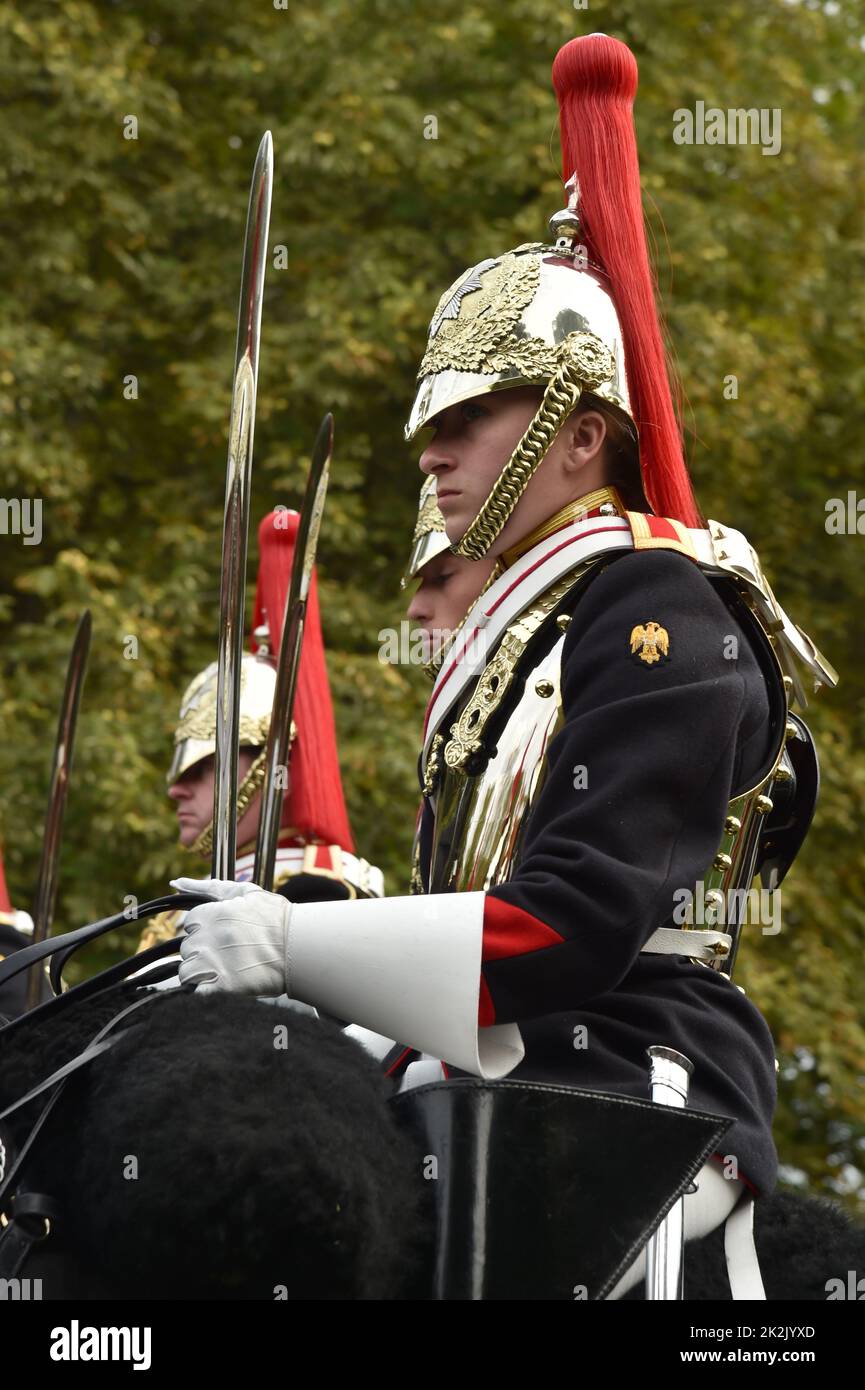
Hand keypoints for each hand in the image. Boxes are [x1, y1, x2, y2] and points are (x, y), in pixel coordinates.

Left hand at [173, 878, 291, 996]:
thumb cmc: (277, 918)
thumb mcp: (246, 893)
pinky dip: (203, 991)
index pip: (190, 923)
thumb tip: (175, 883)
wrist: (303, 947)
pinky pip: (196, 992)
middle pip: (188, 948)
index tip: (224, 934)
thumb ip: (208, 886)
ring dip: (201, 972)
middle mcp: (209, 938)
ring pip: (187, 971)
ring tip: (226, 969)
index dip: (206, 929)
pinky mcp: (223, 987)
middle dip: (204, 950)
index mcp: (212, 914)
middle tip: (230, 952)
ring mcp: (214, 963)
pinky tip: (221, 985)